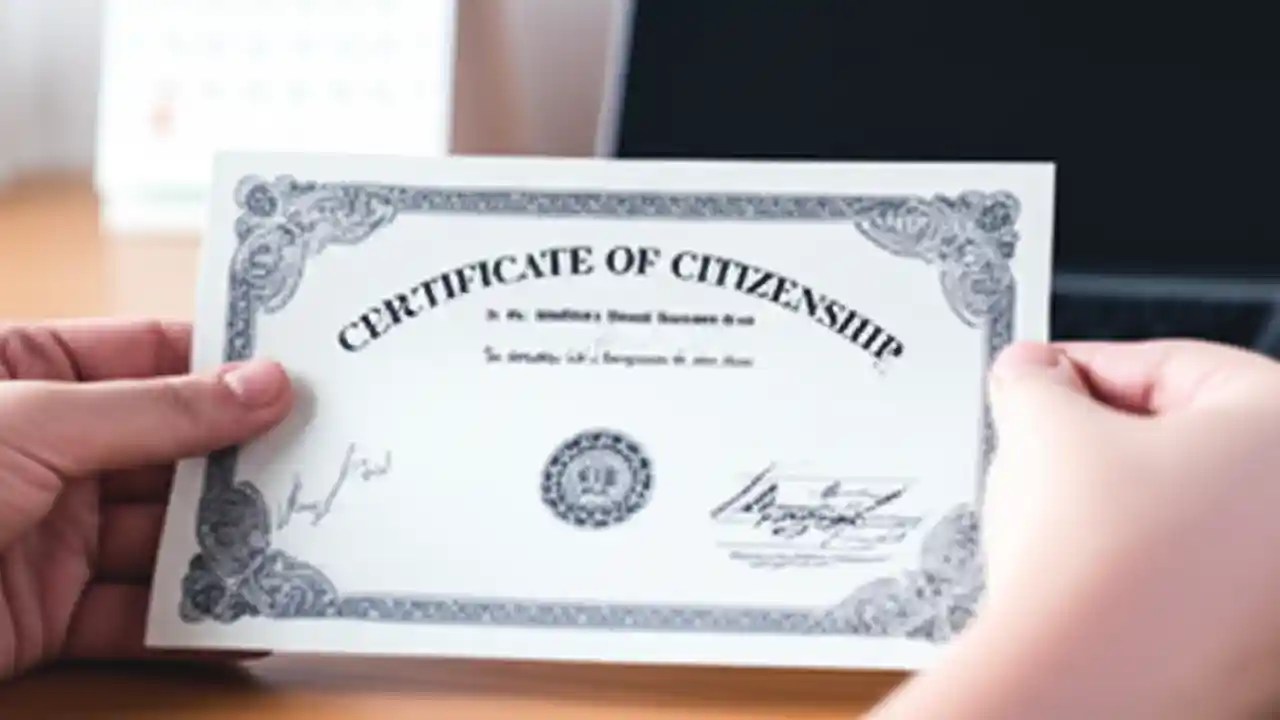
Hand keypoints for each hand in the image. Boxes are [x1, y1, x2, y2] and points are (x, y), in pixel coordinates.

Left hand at [0, 320, 291, 679]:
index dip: (225, 357)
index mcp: (22, 374)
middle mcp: (40, 451)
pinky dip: (194, 620)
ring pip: (162, 534)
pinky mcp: (42, 617)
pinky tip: (252, 612)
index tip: (309, 364)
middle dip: (242, 457)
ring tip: (312, 535)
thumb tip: (264, 384)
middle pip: (168, 447)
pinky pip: (137, 614)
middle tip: (331, 455)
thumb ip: (156, 411)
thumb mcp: (31, 426)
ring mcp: (42, 535)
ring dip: (230, 541)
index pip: (147, 353)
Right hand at [872, 339, 1279, 718]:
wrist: (1082, 691)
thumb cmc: (1093, 566)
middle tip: (1043, 444)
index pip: (1172, 365)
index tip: (1039, 379)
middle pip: (1191, 441)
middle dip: (1107, 437)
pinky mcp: (1258, 653)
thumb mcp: (1041, 429)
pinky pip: (1194, 582)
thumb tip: (1032, 377)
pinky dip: (1146, 567)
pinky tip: (1087, 573)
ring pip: (1193, 513)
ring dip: (1126, 502)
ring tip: (1059, 515)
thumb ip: (1034, 381)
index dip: (1085, 367)